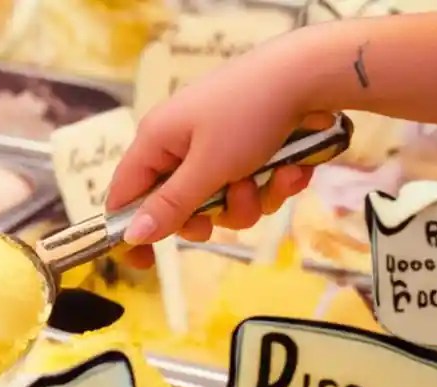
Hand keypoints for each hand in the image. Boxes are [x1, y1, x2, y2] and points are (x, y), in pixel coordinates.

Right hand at [107, 36, 324, 267]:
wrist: (312, 74)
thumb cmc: (249, 115)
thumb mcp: (208, 167)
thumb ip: (170, 206)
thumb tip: (130, 236)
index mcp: (155, 140)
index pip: (124, 195)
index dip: (131, 229)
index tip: (147, 262)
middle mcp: (179, 144)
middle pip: (178, 205)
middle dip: (212, 213)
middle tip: (230, 207)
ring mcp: (215, 145)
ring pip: (220, 201)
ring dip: (250, 200)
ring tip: (273, 176)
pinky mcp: (247, 146)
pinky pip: (249, 186)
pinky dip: (271, 184)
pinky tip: (291, 168)